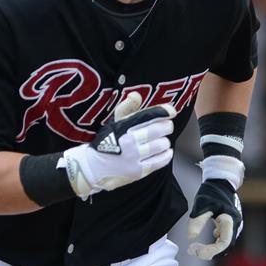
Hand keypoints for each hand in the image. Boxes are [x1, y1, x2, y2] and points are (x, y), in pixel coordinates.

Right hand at [59, 91, 174, 199]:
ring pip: (161, 145)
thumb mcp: (114, 123)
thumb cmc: (107, 142)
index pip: (148, 115)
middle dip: (167, 126)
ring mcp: (133, 157)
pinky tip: (166, 151)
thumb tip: (136, 95)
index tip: (171, 111)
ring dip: (165, 141)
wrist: (94, 167)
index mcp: (122, 126)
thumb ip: (127, 108)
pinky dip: (166, 155)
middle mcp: (128, 141)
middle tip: (168, 126)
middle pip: (158, 130)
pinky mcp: (137, 171)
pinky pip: (160, 161)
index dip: (163, 112)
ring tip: (162, 141)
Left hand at [186, 158, 243, 258]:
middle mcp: (235, 226)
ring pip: (223, 246)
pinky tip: (199, 242)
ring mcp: (232, 227)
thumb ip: (197, 221)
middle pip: (225, 248)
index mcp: (230, 220)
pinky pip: (222, 241)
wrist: (220, 181)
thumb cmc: (211, 191)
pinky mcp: (228, 227)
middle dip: (209, 253)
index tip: (194, 249)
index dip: (210, 251)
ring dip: (209, 250)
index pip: (224, 244)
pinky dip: (211, 245)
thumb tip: (190, 237)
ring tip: (193, 248)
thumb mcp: (201, 204)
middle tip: (191, 250)